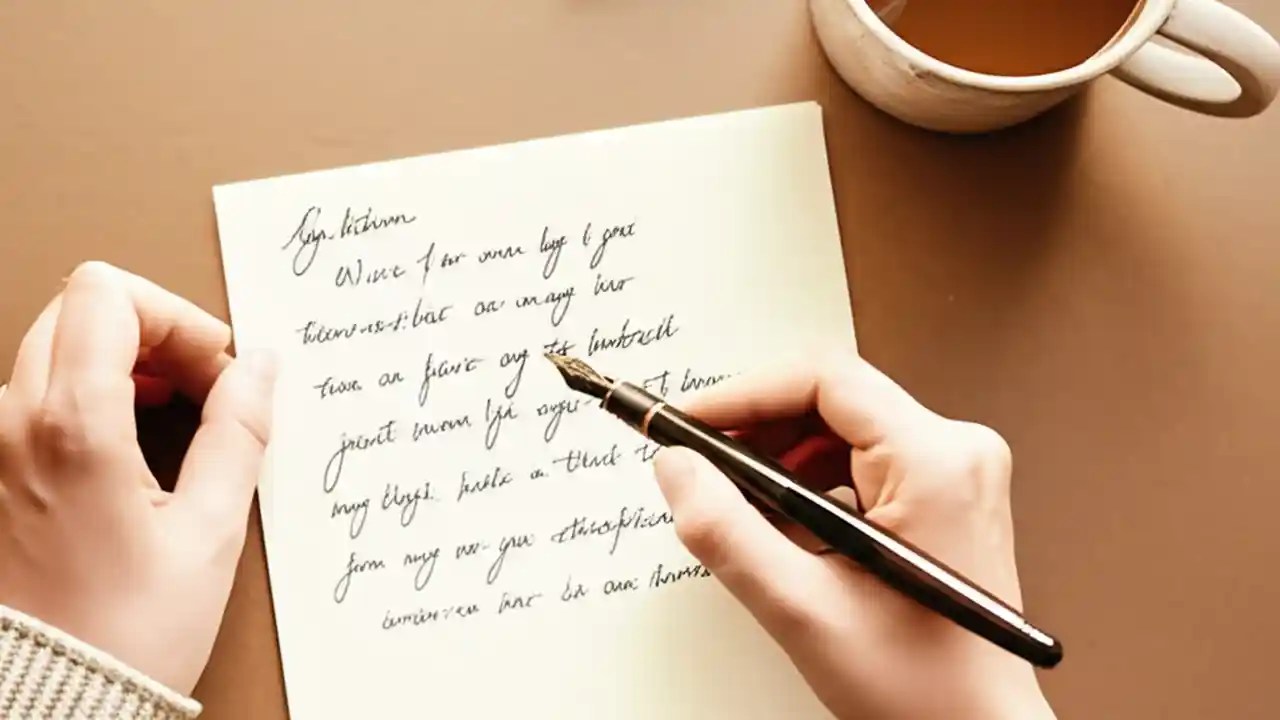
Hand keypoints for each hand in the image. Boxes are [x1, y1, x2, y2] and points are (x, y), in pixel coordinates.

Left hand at [0, 261, 275, 694]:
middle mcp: (12, 425)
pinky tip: (132, 430)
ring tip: (174, 408)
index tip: (216, 366)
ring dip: (122, 356)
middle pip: (80, 308)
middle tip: (204, 383)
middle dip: (154, 330)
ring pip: (55, 345)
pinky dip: (90, 387)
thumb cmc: (127, 632)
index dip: (177, 316)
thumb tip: (259, 369)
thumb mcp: (209, 532)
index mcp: (71, 429)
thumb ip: (239, 434)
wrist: (53, 702)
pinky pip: (34, 390)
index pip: (108, 295)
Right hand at [651, 349, 1055, 719]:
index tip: (689, 422)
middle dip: (757, 428)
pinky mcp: (944, 493)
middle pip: (831, 398)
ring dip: (780, 458)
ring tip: (740, 506)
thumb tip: (677, 468)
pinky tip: (783, 527)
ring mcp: (955, 472)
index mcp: (936, 463)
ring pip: (841, 428)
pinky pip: (861, 459)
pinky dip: (810, 481)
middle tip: (700, 464)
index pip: (825, 379)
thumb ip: (727, 532)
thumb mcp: (803, 609)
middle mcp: (956, 452)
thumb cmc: (924, 689)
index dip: (744, 393)